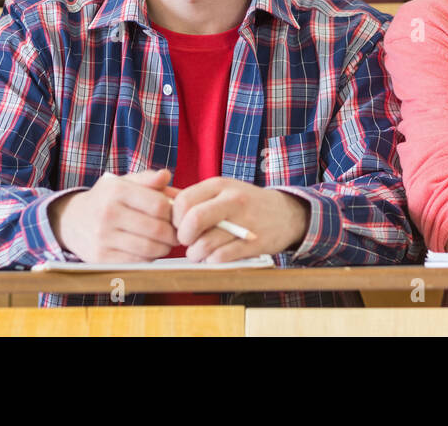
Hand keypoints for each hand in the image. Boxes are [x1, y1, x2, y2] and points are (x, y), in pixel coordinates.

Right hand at [50, 168, 177, 261]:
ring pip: (149, 248)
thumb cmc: (106, 199)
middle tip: (177, 234)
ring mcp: (103, 237)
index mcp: (116, 190)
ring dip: (164, 248)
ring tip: (165, 243)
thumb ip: (147, 179)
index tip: (177, 216)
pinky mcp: (101, 258)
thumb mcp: (123, 182)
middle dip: (173, 234)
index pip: (159, 205)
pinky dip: (149, 258)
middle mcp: (108, 213)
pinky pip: (136, 262)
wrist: (71, 221)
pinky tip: (148, 251)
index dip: (174, 213)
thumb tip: (166, 175)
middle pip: (157, 229)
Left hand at [171, 177, 308, 262]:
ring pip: (206, 244)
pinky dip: (212, 262)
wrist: (286, 213)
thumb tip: (161, 200)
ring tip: (199, 253)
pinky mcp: (254, 243)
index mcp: (219, 185)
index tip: (178, 226)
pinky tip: (214, 257)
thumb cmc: (246, 203)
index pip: (183, 201)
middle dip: (183, 237)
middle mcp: (231, 200)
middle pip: (193, 220)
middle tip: (186, 241)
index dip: (174, 219)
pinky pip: (222, 258)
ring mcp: (244, 222)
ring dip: (196, 254)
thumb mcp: (222, 190)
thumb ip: (194, 196)